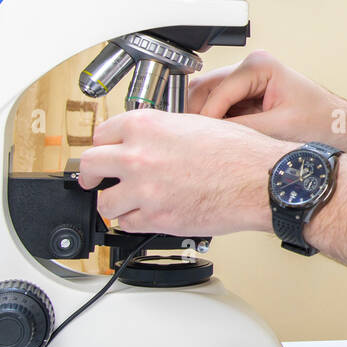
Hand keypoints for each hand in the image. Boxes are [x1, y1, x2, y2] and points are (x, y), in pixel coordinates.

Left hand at [78, 109, 291, 235]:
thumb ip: (161, 131)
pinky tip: (146, 213)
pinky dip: (134, 220)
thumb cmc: (238, 152)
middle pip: (89, 166)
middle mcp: (138, 156)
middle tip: (94, 178)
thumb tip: (146, 141)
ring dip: (114, 201)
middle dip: (91, 174)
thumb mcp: (195, 123)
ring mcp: (144, 189)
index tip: (105, 152)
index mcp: (147, 126)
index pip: (101, 134)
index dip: (103, 145)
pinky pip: (127, 223)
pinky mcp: (156, 218)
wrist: (258, 180)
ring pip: (105, 201)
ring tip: (126, 200)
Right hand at [187, 50, 346, 142]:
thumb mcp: (278, 128)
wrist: (337, 127)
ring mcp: (245, 79)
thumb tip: (209, 137)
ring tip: (203, 143)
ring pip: (206, 96)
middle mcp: (250, 66)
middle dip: (198, 116)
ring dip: (202, 119)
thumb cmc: (320, 122)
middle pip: (205, 88)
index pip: (218, 90)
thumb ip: (241, 130)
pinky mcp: (244, 94)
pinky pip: (217, 106)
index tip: (199, 140)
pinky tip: (215, 139)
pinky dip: (212, 121)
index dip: (206, 117)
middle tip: (194, 143)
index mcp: (259, 65)